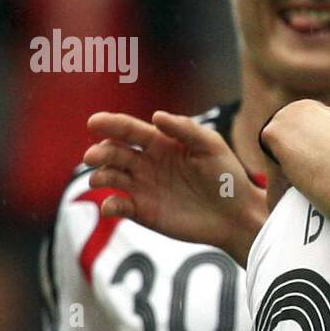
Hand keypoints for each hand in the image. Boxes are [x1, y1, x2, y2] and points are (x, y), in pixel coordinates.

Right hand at [85, 111, 266, 261]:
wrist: (236, 214)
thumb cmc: (226, 175)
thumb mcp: (211, 146)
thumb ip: (185, 129)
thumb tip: (156, 116)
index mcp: (161, 142)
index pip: (130, 130)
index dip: (111, 124)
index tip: (94, 122)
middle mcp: (147, 163)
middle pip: (115, 152)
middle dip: (101, 152)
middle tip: (93, 156)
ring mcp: (143, 187)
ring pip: (111, 177)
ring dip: (101, 176)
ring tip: (100, 179)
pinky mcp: (143, 211)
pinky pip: (119, 206)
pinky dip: (110, 205)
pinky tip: (111, 206)